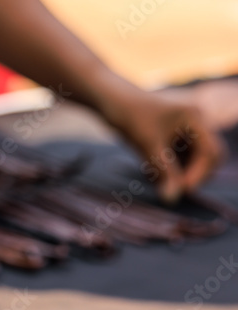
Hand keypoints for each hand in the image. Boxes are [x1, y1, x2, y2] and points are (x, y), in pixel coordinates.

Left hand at [103, 87, 224, 202]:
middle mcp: (196, 121)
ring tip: (155, 178)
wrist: (110, 98)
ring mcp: (185, 127)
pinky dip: (169, 167)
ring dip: (178, 173)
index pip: (211, 152)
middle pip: (207, 156)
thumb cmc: (128, 116)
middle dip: (192, 174)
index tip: (180, 190)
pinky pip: (179, 155)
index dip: (200, 174)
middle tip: (170, 189)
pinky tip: (150, 173)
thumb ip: (163, 171)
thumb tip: (173, 199)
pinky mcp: (173, 133)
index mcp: (195, 118)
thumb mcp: (147, 145)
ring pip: (192, 158)